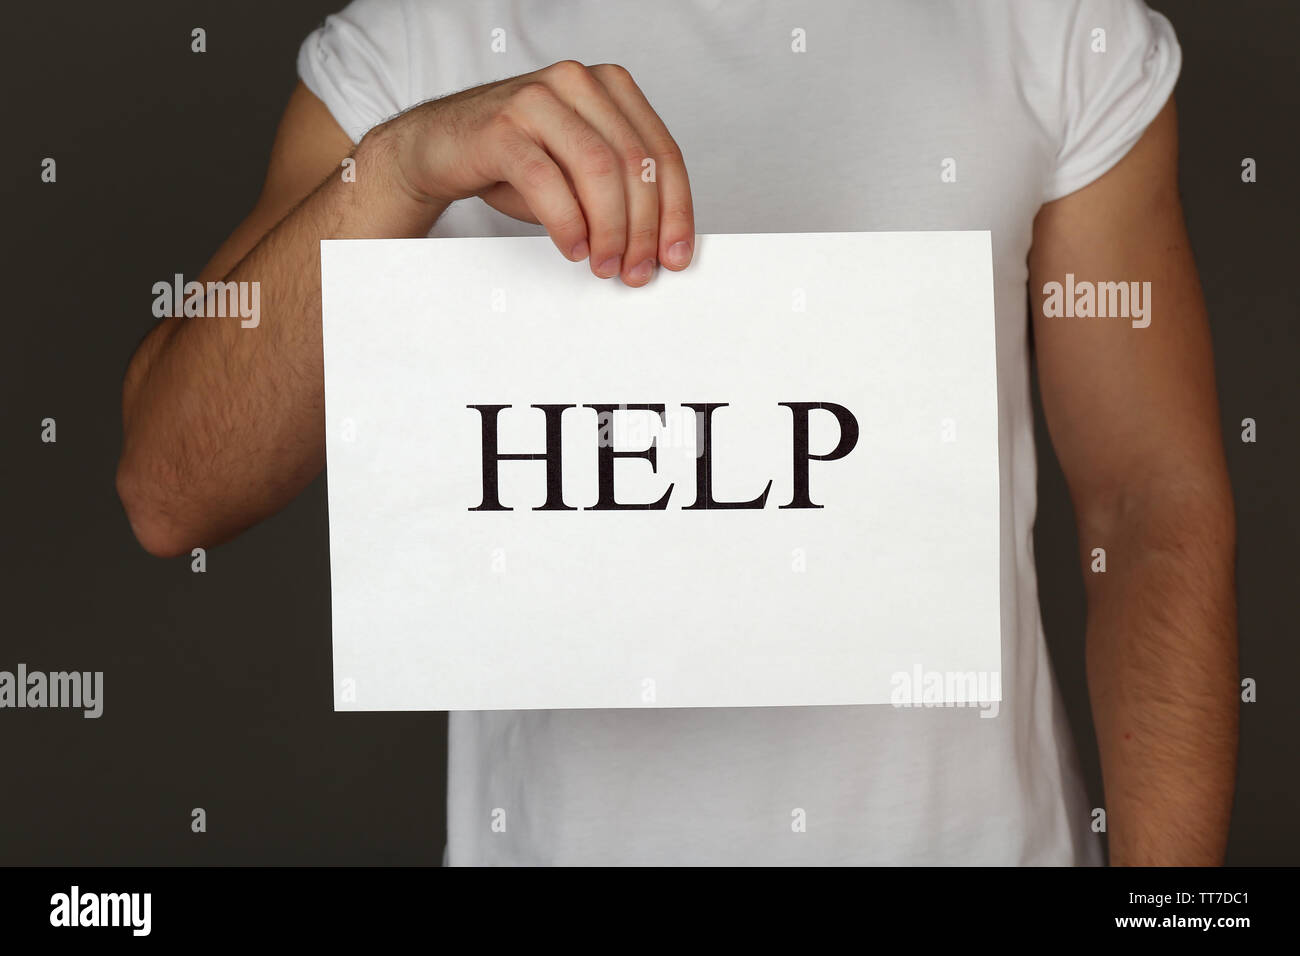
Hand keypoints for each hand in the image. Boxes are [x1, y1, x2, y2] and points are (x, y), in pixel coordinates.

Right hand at [381, 60, 694, 286]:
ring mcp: (538, 99)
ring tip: (604, 264)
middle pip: (634, 163)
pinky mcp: (502, 126)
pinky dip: (567, 223)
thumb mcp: (579, 174)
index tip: (675, 255)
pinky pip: (547, 180)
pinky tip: (573, 248)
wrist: (439, 147)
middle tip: (636, 270)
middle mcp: (578, 83)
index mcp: (609, 87)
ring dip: (609, 229)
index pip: (661, 152)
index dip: (675, 210)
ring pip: (598, 169)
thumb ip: (620, 195)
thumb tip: (657, 246)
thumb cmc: (514, 160)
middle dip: (642, 228)